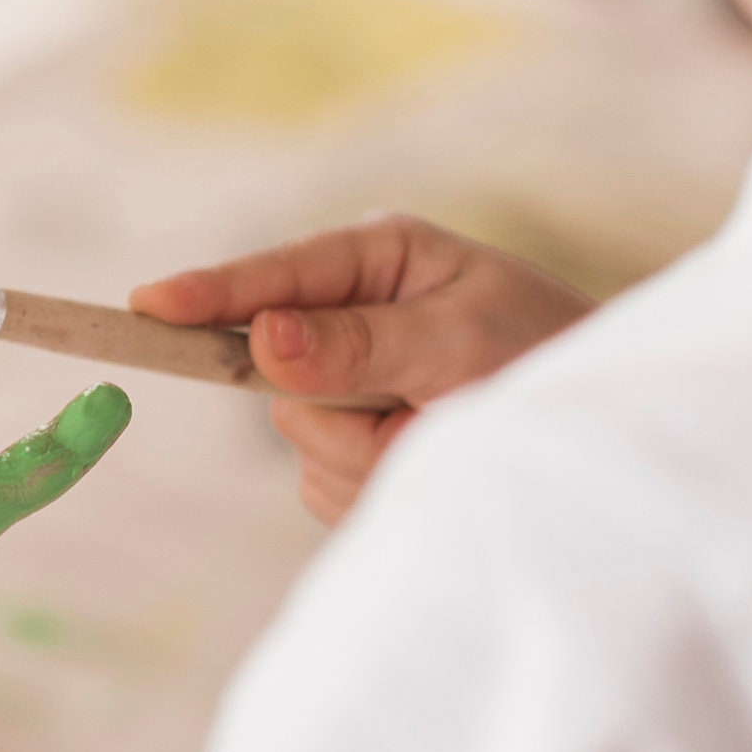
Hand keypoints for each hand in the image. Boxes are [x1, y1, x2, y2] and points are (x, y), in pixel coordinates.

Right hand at [133, 216, 593, 525]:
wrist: (604, 430)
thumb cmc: (549, 359)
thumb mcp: (462, 343)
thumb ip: (361, 345)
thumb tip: (263, 338)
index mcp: (375, 261)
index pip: (273, 278)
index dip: (207, 295)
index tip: (148, 306)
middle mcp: (346, 318)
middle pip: (274, 379)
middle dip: (342, 411)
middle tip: (422, 415)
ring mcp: (343, 387)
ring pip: (302, 441)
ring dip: (373, 458)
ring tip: (448, 436)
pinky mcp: (351, 450)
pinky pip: (325, 487)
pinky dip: (378, 489)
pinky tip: (430, 466)